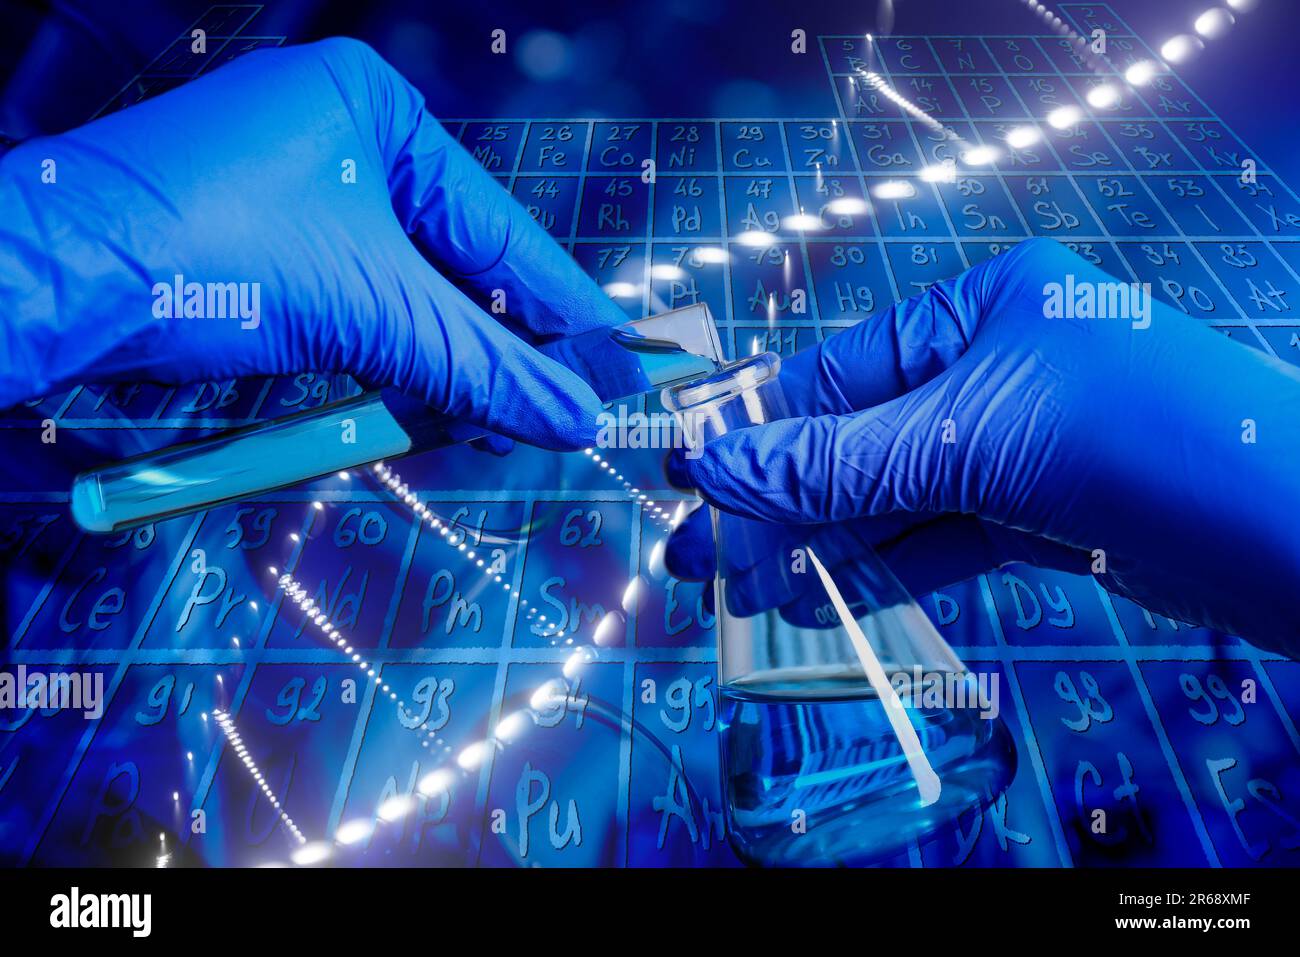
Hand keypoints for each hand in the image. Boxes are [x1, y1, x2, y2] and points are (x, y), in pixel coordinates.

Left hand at [0, 38, 624, 449]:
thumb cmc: (204, 252)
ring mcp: (298, 192)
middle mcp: (342, 141)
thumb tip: (574, 416)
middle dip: (507, 345)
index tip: (620, 358)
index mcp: (376, 112)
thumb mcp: (369, 311)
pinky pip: (362, 308)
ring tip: (506, 420)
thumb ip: (483, 367)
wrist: (56, 280)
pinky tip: (434, 407)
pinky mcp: (263, 246)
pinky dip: (397, 362)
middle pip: (458, 265)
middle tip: (565, 406)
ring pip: (410, 294)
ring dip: (454, 364)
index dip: (565, 305)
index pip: (499, 227)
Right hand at [667, 238, 1299, 655]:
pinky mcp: (1046, 513)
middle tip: (698, 561)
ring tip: (748, 594)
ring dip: (823, 547)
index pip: (840, 371)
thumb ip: (832, 465)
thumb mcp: (964, 441)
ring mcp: (1023, 444)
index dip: (758, 428)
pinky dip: (885, 568)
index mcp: (985, 309)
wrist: (1288, 533)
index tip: (687, 479)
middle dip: (778, 502)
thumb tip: (709, 471)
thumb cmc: (1128, 441)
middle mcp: (999, 367)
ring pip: (895, 496)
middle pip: (858, 439)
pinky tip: (824, 600)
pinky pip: (942, 536)